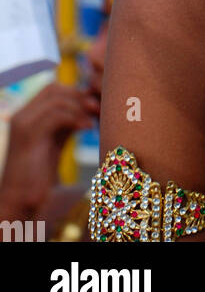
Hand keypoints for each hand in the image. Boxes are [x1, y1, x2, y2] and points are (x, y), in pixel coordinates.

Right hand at [0, 83, 98, 219]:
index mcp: (27, 115)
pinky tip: (87, 128)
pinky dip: (75, 117)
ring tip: (93, 120)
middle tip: (98, 108)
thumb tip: (88, 104)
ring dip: (79, 106)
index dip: (76, 92)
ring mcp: (22, 124)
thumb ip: (66, 122)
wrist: (19, 202)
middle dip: (79, 96)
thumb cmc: (40, 176)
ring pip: (56, 99)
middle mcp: (22, 115)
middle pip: (54, 89)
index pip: (53, 89)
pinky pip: (55, 115)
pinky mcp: (27, 136)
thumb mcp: (55, 141)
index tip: (95, 104)